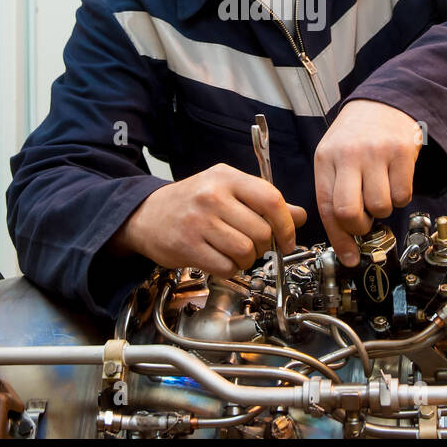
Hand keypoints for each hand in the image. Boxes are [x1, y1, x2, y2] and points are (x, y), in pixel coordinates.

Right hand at [109, 163, 306, 275]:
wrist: (146, 214)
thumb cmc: (191, 202)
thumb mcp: (228, 190)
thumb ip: (264, 201)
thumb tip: (299, 215)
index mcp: (226, 177)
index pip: (271, 199)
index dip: (286, 224)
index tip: (287, 239)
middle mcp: (212, 196)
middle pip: (261, 230)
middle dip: (265, 245)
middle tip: (255, 246)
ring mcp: (199, 221)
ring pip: (245, 251)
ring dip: (248, 260)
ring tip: (237, 253)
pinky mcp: (188, 246)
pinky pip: (226, 266)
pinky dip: (231, 269)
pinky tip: (222, 259)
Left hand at [314, 99, 422, 266]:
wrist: (384, 103)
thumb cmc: (356, 137)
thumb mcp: (334, 157)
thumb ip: (336, 192)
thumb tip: (345, 240)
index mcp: (326, 158)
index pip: (327, 207)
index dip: (338, 239)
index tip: (349, 257)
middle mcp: (348, 154)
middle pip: (349, 212)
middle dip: (359, 227)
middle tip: (365, 220)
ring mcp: (376, 152)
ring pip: (380, 207)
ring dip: (382, 210)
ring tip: (379, 191)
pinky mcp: (401, 152)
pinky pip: (403, 195)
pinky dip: (400, 198)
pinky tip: (394, 181)